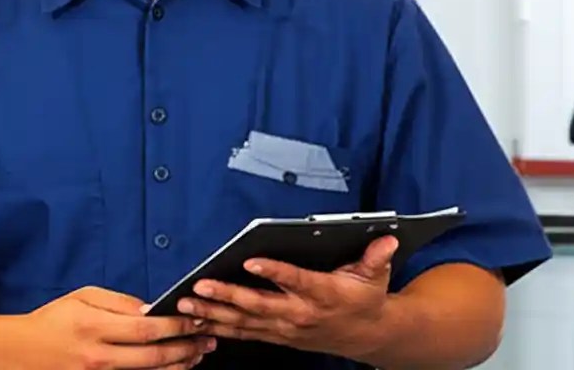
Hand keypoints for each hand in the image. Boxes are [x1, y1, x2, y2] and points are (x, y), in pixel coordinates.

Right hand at [15, 286, 217, 368]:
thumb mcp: (83, 297)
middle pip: (153, 356)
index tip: (194, 318)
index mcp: (94, 326)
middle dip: (186, 347)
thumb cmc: (55, 319)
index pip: (145, 328)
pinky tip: (174, 367)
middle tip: (207, 338)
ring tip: (198, 353)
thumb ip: (119, 302)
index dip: (175, 325)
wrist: (23, 352)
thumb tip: (153, 309)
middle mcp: (99, 355)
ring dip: (180, 364)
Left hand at [175, 236, 399, 359]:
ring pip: (244, 321)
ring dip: (213, 313)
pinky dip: (218, 327)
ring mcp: (285, 327)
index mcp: (322, 294)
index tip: (251, 260)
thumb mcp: (375, 276)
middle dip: (228, 296)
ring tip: (187, 303)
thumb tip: (386, 238)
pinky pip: (243, 332)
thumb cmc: (365, 299)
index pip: (295, 280)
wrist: (368, 337)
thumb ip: (375, 257)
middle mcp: (299, 313)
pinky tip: (196, 319)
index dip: (273, 271)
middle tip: (202, 285)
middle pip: (259, 304)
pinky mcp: (276, 335)